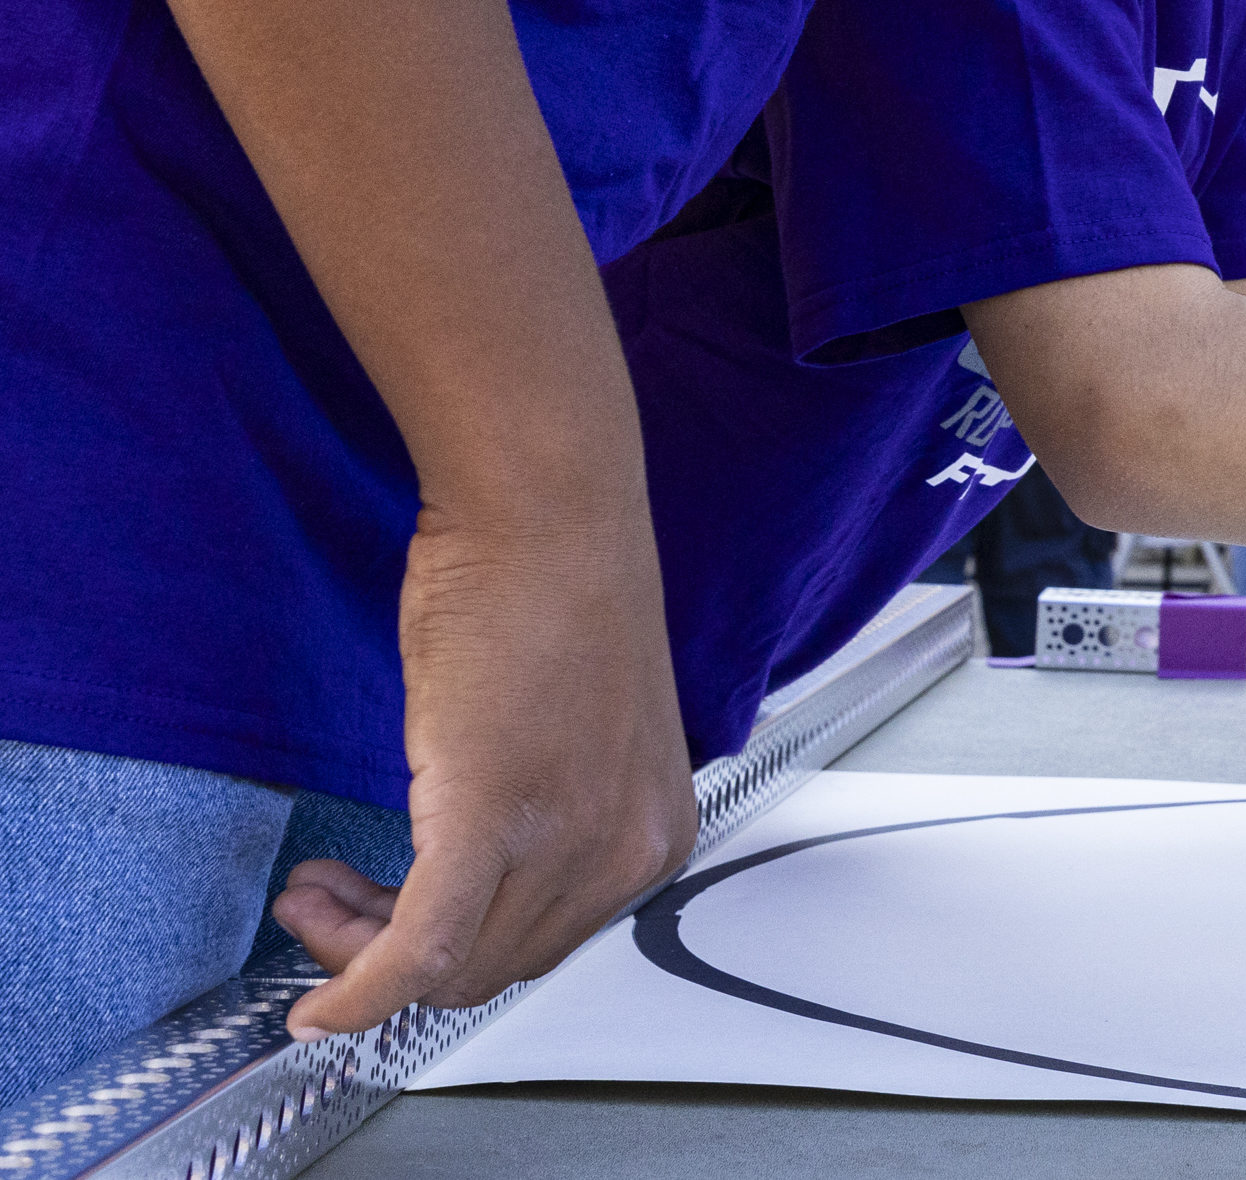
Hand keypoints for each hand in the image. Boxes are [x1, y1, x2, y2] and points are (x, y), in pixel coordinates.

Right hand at [272, 501, 696, 1035]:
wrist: (546, 514)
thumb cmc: (553, 594)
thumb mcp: (575, 737)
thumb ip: (548, 815)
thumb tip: (475, 876)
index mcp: (653, 833)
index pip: (541, 942)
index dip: (448, 944)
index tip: (381, 909)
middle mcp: (628, 853)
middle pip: (493, 967)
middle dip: (392, 948)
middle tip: (329, 898)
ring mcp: (569, 841)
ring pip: (451, 967)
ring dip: (358, 945)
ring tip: (313, 889)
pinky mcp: (492, 819)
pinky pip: (420, 950)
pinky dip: (360, 990)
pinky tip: (317, 1011)